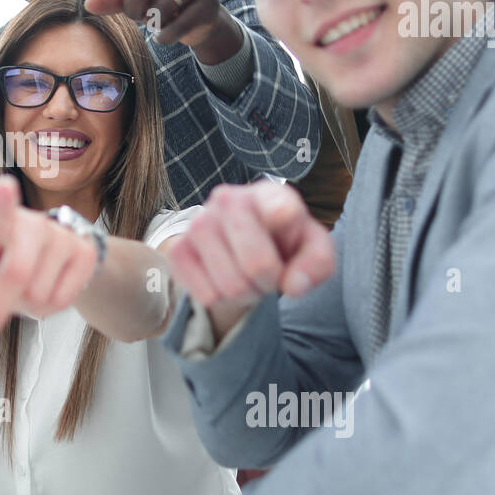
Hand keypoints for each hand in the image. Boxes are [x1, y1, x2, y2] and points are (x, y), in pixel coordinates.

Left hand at [0, 175, 100, 352]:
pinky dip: (47, 309)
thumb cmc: (5, 258)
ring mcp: (64, 236)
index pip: (0, 209)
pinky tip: (46, 289)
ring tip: (25, 290)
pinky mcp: (87, 252)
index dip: (2, 200)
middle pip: (17, 273)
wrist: (50, 254)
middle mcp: (34, 223)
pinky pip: (62, 300)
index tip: (4, 187)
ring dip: (26, 306)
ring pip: (38, 296)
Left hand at [84, 0, 243, 64]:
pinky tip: (163, 35)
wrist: (199, 18)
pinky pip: (177, 25)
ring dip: (151, 22)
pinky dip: (164, 36)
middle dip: (133, 7)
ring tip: (156, 20)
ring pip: (162, 7)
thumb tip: (88, 5)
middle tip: (136, 16)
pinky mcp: (209, 3)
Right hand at [166, 181, 334, 339]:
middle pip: (257, 264)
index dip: (281, 214)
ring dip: (247, 294)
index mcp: (268, 194)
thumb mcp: (312, 248)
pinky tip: (225, 279)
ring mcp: (198, 223)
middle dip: (270, 282)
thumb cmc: (282, 243)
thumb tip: (293, 285)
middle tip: (271, 275)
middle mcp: (228, 200)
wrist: (241, 244)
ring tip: (249, 278)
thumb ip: (317, 263)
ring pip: (231, 286)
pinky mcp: (177, 249)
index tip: (284, 216)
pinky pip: (207, 296)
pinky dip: (222, 300)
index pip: (276, 204)